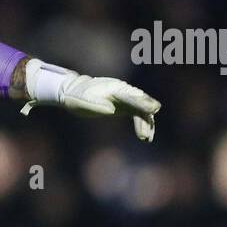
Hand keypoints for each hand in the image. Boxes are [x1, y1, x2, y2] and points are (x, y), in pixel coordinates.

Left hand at [20, 58, 160, 142]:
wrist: (73, 91)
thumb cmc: (76, 97)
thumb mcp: (82, 101)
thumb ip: (96, 104)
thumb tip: (110, 109)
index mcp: (113, 88)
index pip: (131, 96)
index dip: (142, 103)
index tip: (153, 110)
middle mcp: (123, 91)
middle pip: (140, 102)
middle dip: (146, 116)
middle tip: (148, 131)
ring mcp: (125, 98)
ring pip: (141, 110)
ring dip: (146, 123)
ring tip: (146, 138)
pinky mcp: (124, 106)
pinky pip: (138, 115)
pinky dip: (143, 124)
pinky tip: (146, 137)